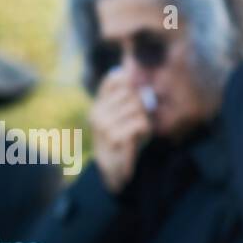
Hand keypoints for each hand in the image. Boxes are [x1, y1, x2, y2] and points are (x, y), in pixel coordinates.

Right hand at [90, 68, 151, 194]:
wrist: (115, 170)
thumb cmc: (124, 139)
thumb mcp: (123, 116)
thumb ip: (128, 97)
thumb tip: (136, 73)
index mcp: (98, 104)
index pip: (115, 78)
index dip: (131, 82)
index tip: (136, 94)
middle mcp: (97, 112)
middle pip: (131, 94)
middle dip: (142, 107)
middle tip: (139, 121)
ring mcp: (104, 125)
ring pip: (137, 109)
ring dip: (144, 120)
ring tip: (137, 132)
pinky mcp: (115, 138)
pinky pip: (140, 124)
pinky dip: (145, 130)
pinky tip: (139, 139)